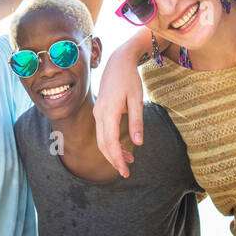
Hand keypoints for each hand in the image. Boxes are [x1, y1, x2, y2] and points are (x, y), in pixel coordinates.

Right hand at [92, 40, 148, 177]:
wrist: (118, 61)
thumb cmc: (129, 79)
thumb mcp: (137, 99)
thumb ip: (137, 122)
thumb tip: (138, 144)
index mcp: (109, 112)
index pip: (111, 142)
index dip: (117, 159)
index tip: (126, 172)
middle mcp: (99, 114)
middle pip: (103, 144)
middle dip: (114, 160)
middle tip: (126, 173)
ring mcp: (98, 112)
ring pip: (102, 140)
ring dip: (113, 153)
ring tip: (129, 162)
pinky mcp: (100, 111)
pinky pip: (103, 132)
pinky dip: (112, 143)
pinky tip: (124, 148)